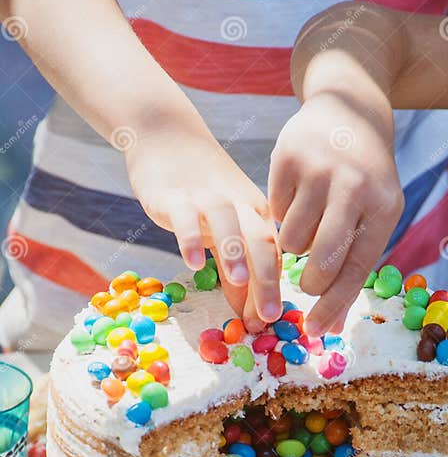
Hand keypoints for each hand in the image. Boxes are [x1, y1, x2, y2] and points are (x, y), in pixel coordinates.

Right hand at [125, 123, 280, 330]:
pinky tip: (193, 263)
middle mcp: (239, 205)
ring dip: (235, 252)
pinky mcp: (174, 195)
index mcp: (257, 214)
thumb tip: (247, 315)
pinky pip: (185, 217)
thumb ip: (234, 272)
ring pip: (228, 222)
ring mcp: (207, 197)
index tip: (268, 321)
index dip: (272, 289)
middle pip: (261, 240)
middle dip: (267, 279)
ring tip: (239, 281)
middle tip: (268, 314)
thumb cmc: (202, 191)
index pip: (273, 256)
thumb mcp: (225, 229)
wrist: (166, 135)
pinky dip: (191, 239)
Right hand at [268, 90, 403, 335]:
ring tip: (306, 230)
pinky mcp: (289, 157)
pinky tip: (296, 200)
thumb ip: (353, 268)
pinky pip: (274, 211)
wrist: (349, 110)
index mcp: (384, 206)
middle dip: (311, 281)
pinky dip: (281, 216)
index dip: (334, 305)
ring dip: (294, 246)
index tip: (315, 329)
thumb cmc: (364, 178)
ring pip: (292, 239)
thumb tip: (328, 327)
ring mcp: (320, 170)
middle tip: (306, 282)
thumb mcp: (375, 215)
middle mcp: (355, 187)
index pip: (357, 268)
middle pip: (322, 259)